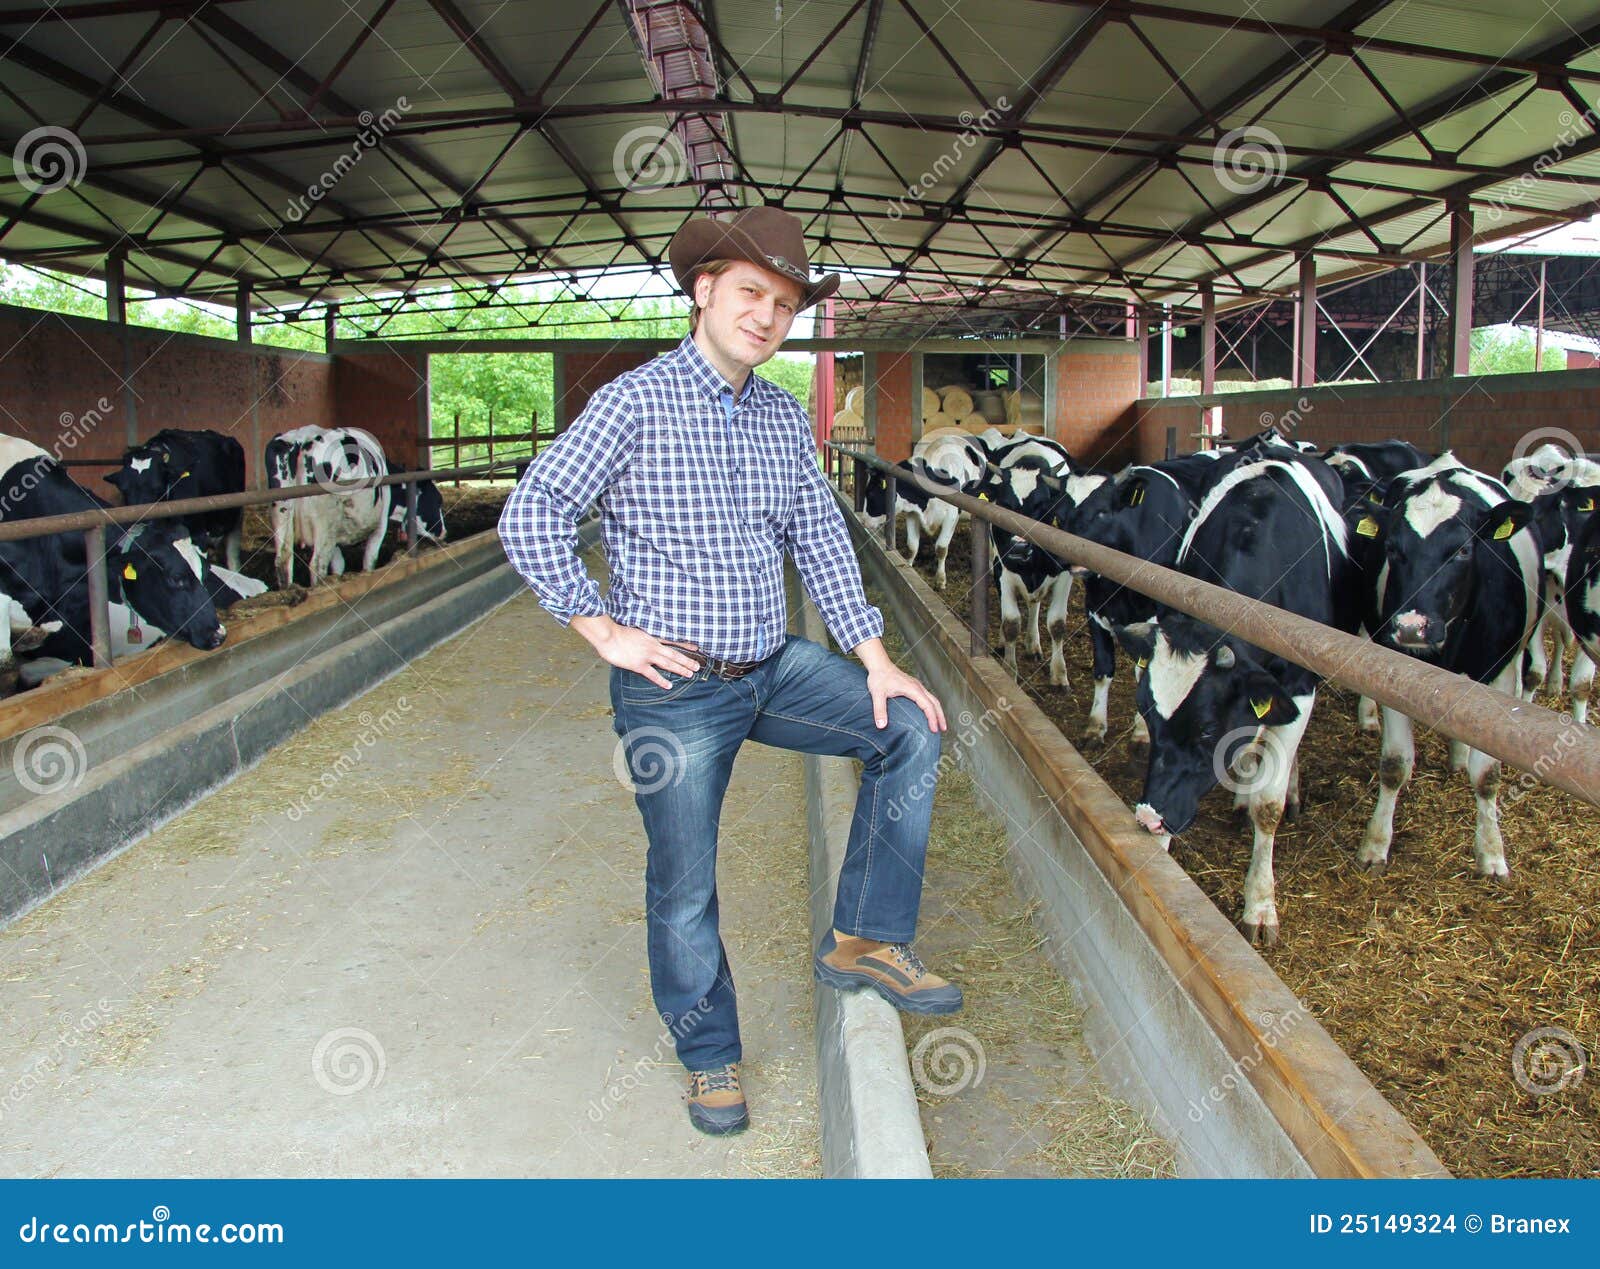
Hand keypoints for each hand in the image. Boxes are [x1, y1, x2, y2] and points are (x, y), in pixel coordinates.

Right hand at [572, 615, 701, 687]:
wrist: (609, 635)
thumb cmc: (617, 632)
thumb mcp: (634, 629)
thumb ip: (642, 635)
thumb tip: (646, 639)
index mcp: (652, 637)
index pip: (673, 640)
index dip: (685, 644)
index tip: (696, 647)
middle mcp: (653, 646)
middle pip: (674, 654)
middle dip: (687, 660)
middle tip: (697, 666)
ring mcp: (647, 656)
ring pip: (668, 663)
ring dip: (680, 669)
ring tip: (690, 674)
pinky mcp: (639, 665)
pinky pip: (653, 675)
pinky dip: (662, 680)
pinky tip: (669, 685)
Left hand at [866, 663, 945, 732]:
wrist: (879, 664)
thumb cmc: (879, 677)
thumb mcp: (877, 694)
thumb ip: (879, 710)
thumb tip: (881, 725)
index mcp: (913, 689)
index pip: (928, 706)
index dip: (932, 718)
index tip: (934, 729)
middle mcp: (918, 687)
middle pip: (935, 702)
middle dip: (940, 716)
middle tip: (943, 729)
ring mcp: (917, 686)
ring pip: (933, 699)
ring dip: (938, 711)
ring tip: (940, 723)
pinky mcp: (914, 686)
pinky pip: (927, 697)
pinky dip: (932, 706)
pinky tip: (929, 712)